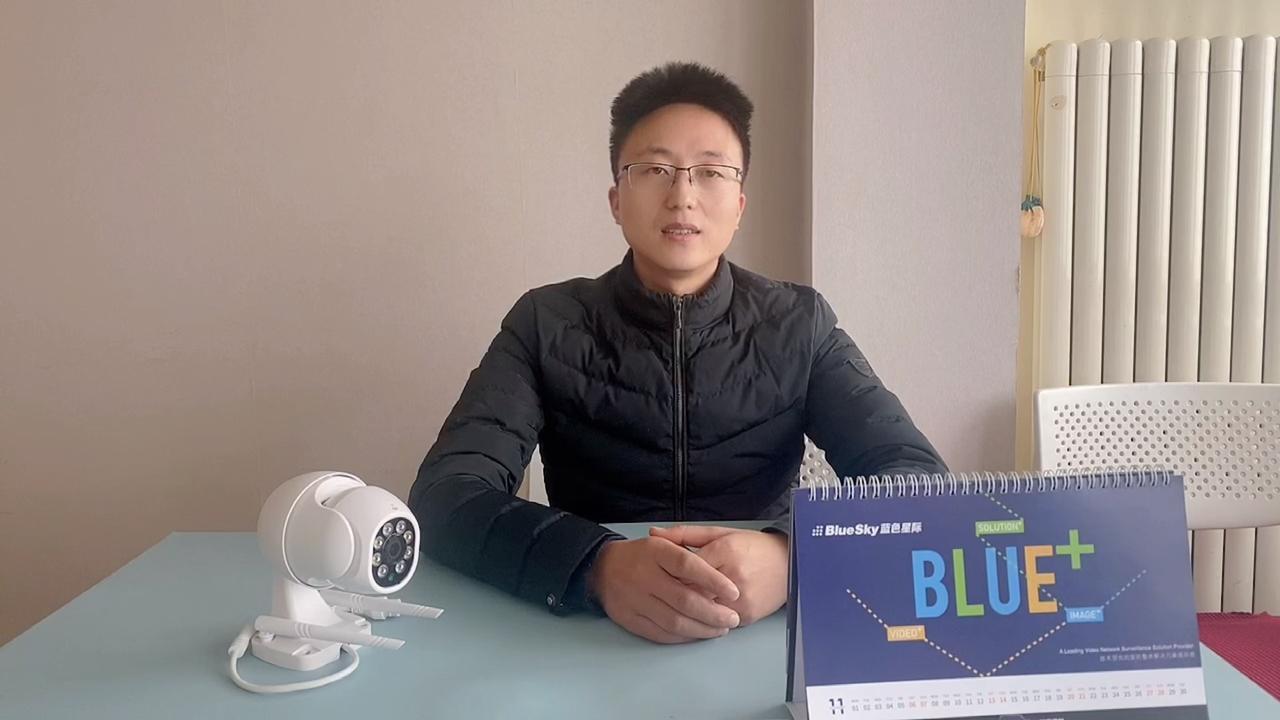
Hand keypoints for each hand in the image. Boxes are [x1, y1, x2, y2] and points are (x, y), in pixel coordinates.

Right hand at [588, 536, 741, 643]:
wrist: (602, 569)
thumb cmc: (642, 556)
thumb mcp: (663, 543)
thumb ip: (689, 550)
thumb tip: (718, 572)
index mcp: (656, 551)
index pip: (688, 565)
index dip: (714, 580)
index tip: (734, 592)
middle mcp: (644, 575)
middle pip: (684, 599)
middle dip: (714, 613)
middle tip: (732, 618)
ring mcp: (635, 600)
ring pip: (675, 621)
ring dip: (702, 629)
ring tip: (721, 629)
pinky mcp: (629, 619)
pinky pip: (661, 634)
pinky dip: (683, 637)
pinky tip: (698, 634)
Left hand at [648, 526, 788, 626]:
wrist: (790, 564)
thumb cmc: (752, 546)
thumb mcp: (719, 533)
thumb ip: (684, 534)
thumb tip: (653, 534)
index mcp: (726, 551)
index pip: (687, 568)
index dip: (668, 575)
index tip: (656, 578)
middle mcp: (734, 576)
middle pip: (692, 592)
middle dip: (674, 595)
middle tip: (660, 594)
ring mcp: (742, 599)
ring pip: (703, 611)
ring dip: (688, 611)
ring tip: (675, 605)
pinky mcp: (748, 616)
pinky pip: (717, 622)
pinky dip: (705, 619)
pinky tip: (695, 614)